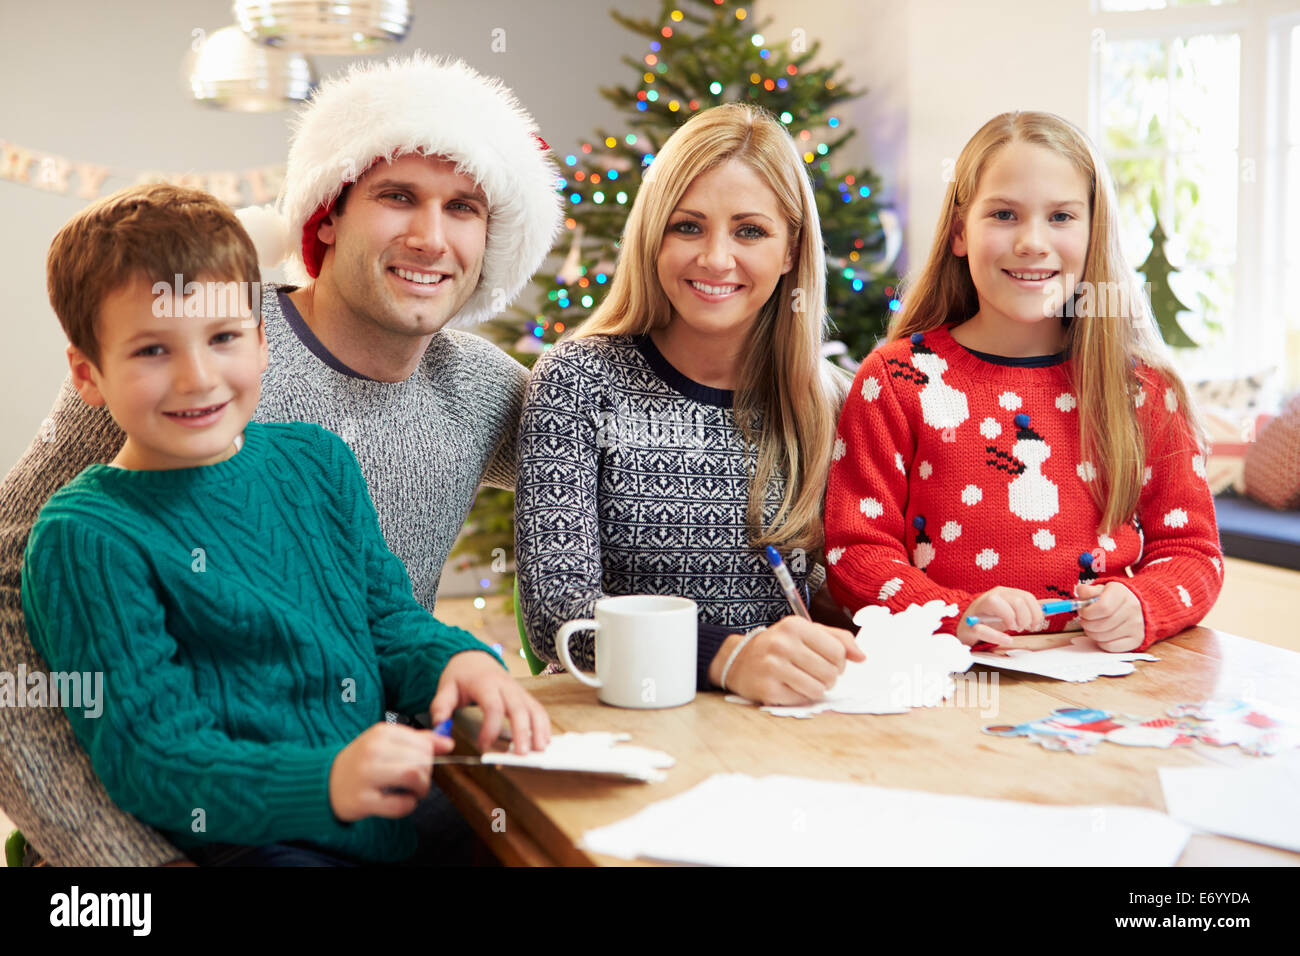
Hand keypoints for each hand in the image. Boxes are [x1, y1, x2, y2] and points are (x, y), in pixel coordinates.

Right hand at [329, 722, 449, 822]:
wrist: (325, 782)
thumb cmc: (362, 762)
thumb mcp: (386, 743)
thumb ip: (418, 740)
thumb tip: (449, 743)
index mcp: (381, 733)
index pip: (423, 742)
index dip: (431, 757)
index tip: (422, 765)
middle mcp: (373, 751)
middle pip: (421, 760)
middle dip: (427, 775)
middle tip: (418, 782)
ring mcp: (367, 775)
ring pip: (414, 777)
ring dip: (421, 789)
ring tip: (413, 792)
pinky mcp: (363, 800)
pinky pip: (401, 805)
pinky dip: (408, 806)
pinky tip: (400, 802)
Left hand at [430, 649, 551, 754]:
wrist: (474, 659)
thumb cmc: (460, 676)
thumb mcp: (446, 688)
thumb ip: (441, 707)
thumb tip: (440, 727)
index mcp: (485, 683)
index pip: (493, 706)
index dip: (490, 728)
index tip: (483, 746)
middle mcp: (506, 686)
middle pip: (518, 708)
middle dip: (522, 732)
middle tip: (521, 754)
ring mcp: (518, 690)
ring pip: (533, 708)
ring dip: (539, 729)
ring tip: (539, 750)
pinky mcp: (524, 696)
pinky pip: (538, 709)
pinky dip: (543, 725)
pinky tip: (544, 741)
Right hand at [711, 616, 863, 705]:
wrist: (738, 660)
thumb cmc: (779, 646)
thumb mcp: (805, 633)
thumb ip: (837, 639)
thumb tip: (862, 657)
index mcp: (795, 626)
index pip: (838, 650)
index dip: (840, 661)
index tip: (829, 661)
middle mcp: (782, 644)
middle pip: (830, 672)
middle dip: (829, 677)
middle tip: (816, 673)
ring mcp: (773, 667)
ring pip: (818, 689)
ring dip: (816, 689)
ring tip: (804, 681)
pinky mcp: (767, 689)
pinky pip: (801, 699)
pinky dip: (800, 697)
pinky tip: (789, 687)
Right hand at [956, 587, 1045, 646]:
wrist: (966, 627)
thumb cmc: (992, 619)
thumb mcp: (1014, 611)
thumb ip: (1033, 608)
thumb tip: (1057, 603)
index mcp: (1004, 592)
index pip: (1027, 597)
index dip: (1036, 612)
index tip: (1036, 624)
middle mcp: (992, 596)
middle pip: (1017, 601)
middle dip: (1026, 618)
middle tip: (1024, 628)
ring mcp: (980, 608)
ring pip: (1000, 606)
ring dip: (1012, 622)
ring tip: (1012, 629)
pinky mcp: (970, 624)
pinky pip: (984, 629)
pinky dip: (997, 636)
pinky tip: (1005, 639)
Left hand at [1075, 582, 1144, 651]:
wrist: (1138, 606)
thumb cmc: (1115, 598)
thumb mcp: (1101, 589)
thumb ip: (1088, 591)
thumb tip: (1081, 591)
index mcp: (1122, 593)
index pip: (1102, 608)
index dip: (1087, 613)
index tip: (1083, 612)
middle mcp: (1132, 609)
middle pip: (1101, 625)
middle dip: (1087, 624)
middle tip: (1085, 621)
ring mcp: (1136, 626)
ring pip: (1103, 637)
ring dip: (1092, 634)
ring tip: (1093, 627)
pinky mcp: (1137, 640)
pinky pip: (1110, 647)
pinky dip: (1101, 642)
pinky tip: (1102, 634)